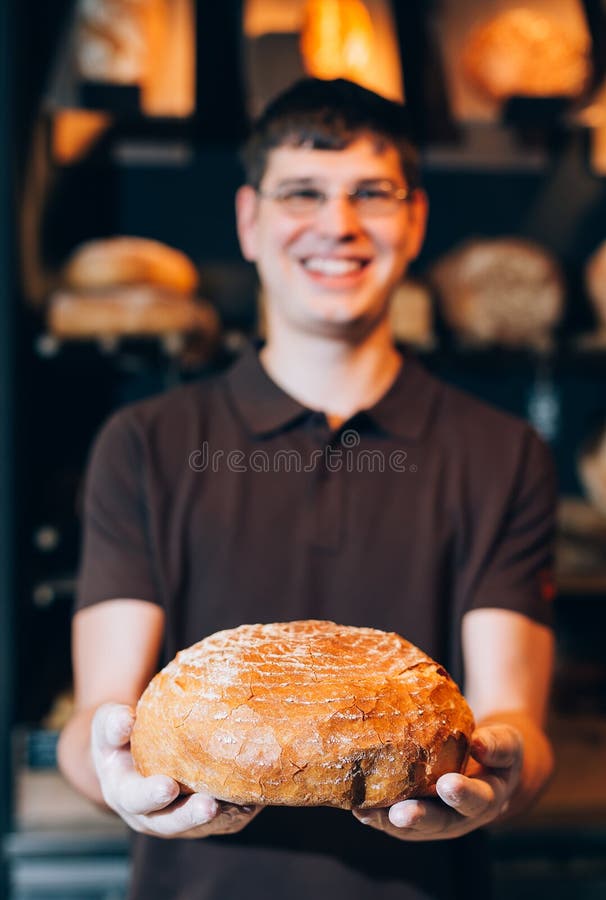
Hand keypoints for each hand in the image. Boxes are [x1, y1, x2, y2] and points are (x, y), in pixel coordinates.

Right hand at [91, 702, 262, 837]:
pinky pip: (221, 823)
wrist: (131, 754)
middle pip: (171, 823)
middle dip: (191, 816)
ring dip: (221, 818)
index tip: (169, 786)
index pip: (136, 799)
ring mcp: (175, 820)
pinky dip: (237, 815)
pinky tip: (255, 800)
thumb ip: (112, 723)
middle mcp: (149, 815)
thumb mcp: (108, 727)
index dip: (151, 795)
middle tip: (210, 805)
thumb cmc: (119, 737)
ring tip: (242, 805)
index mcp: (123, 793)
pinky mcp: (198, 819)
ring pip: (200, 828)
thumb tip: (125, 719)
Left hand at [352, 723, 522, 840]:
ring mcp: (437, 821)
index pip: (478, 799)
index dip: (463, 794)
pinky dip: (378, 816)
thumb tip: (479, 742)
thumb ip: (497, 744)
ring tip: (367, 813)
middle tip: (401, 814)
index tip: (448, 784)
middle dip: (419, 818)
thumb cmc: (494, 750)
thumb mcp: (505, 743)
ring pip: (413, 828)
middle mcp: (461, 817)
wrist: (486, 764)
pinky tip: (358, 807)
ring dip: (389, 822)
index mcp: (488, 798)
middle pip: (440, 822)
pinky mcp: (417, 817)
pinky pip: (396, 820)